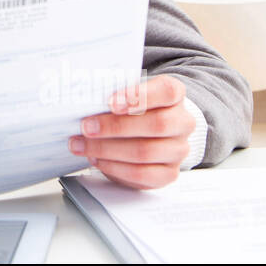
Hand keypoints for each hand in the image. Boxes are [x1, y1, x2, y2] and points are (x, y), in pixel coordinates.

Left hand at [68, 75, 193, 188]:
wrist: (148, 132)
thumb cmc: (133, 109)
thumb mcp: (126, 95)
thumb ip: (114, 96)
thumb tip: (87, 103)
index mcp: (175, 95)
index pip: (167, 91)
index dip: (139, 96)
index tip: (110, 102)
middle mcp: (182, 122)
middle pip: (156, 124)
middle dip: (115, 126)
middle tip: (86, 126)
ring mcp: (178, 149)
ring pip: (145, 151)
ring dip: (107, 149)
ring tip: (82, 145)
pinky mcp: (169, 173)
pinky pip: (141, 174)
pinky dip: (114, 167)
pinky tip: (97, 159)